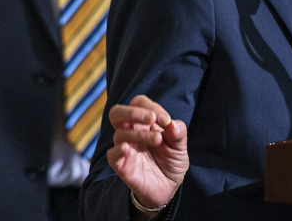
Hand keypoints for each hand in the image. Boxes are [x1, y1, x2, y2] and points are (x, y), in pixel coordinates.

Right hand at [106, 95, 188, 211]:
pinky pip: (111, 155)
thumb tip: (171, 123)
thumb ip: (178, 132)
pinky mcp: (122, 166)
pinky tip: (129, 149)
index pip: (138, 103)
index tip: (165, 120)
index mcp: (144, 123)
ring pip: (119, 134)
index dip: (151, 107)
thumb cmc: (172, 161)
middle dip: (133, 112)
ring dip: (138, 134)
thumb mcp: (180, 145)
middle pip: (117, 113)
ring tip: (157, 140)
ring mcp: (126, 149)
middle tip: (151, 119)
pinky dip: (118, 150)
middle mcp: (131, 132)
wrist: (169, 187)